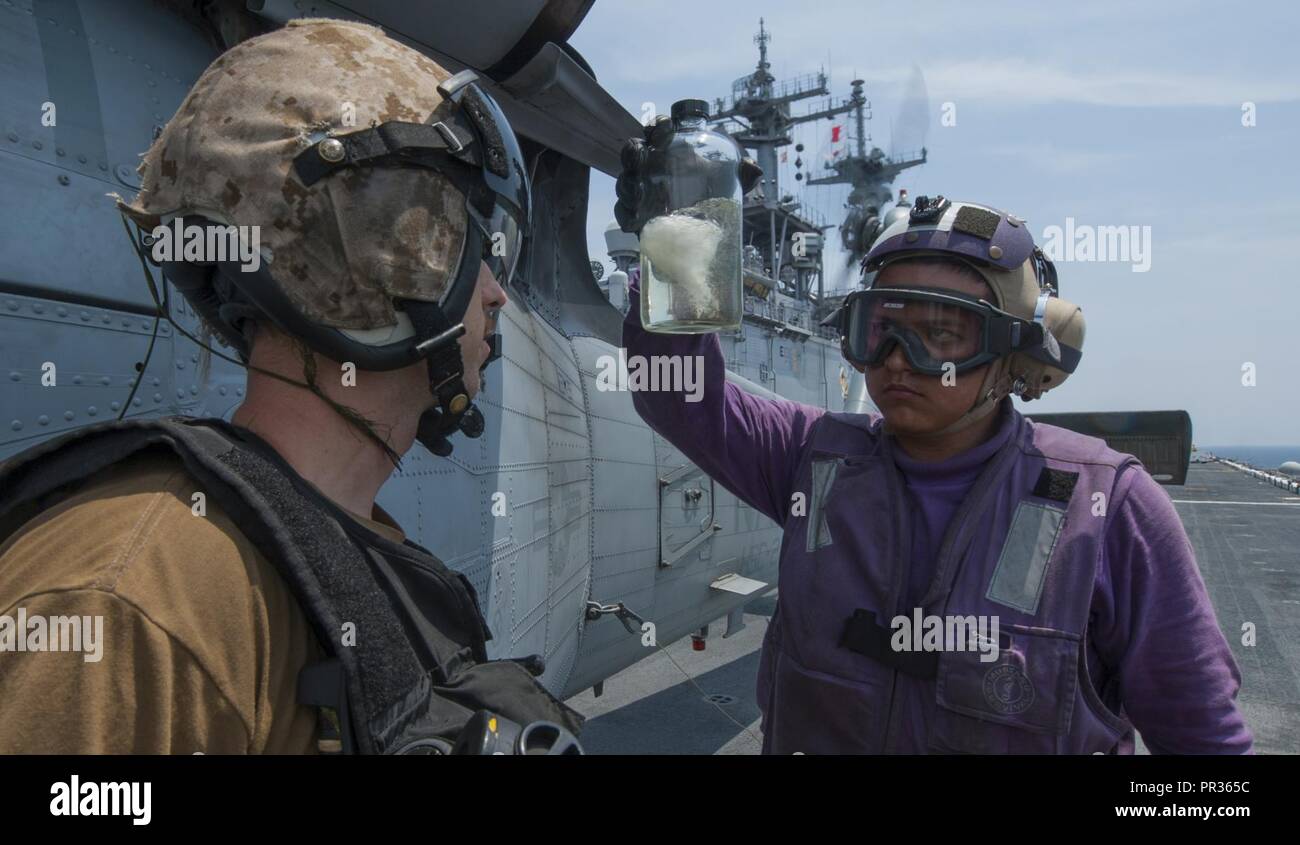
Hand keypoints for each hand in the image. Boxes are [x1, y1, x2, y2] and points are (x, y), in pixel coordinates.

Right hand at [614, 115, 762, 234]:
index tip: (667, 129)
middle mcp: (650, 167)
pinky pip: (623, 213)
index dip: (657, 126)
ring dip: (628, 186)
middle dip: (633, 152)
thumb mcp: (728, 181)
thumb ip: (740, 173)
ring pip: (624, 182)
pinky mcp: (636, 216)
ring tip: (640, 194)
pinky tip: (633, 222)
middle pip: (632, 152)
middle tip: (642, 157)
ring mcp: (640, 190)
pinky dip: (625, 216)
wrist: (700, 227)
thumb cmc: (710, 193)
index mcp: (669, 150)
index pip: (657, 130)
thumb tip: (753, 169)